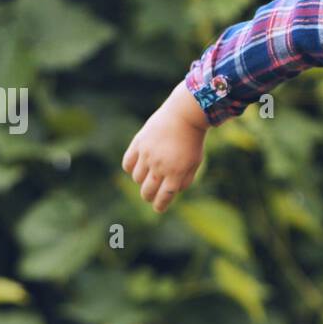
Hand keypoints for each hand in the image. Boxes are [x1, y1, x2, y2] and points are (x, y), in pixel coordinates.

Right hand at [121, 81, 208, 212]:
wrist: (184, 115)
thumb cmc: (192, 140)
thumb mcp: (195, 162)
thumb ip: (185, 180)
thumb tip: (172, 192)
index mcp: (176, 173)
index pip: (164, 197)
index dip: (159, 206)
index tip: (158, 208)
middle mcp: (160, 166)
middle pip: (147, 191)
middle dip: (148, 196)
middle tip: (150, 195)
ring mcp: (147, 155)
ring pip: (137, 178)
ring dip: (142, 180)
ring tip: (149, 174)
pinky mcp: (138, 144)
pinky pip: (127, 163)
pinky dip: (130, 168)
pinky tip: (137, 166)